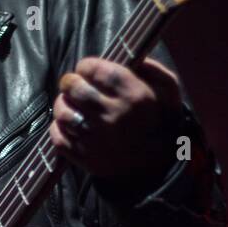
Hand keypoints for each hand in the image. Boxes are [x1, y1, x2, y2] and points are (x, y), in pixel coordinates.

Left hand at [49, 55, 180, 177]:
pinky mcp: (87, 160)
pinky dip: (58, 129)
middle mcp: (114, 118)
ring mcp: (99, 141)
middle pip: (75, 89)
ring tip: (69, 104)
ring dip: (62, 105)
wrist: (159, 169)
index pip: (97, 70)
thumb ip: (153, 69)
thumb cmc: (161, 123)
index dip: (86, 66)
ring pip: (63, 114)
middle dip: (70, 82)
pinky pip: (60, 139)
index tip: (86, 69)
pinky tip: (68, 124)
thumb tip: (131, 57)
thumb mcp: (169, 92)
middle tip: (73, 85)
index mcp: (134, 97)